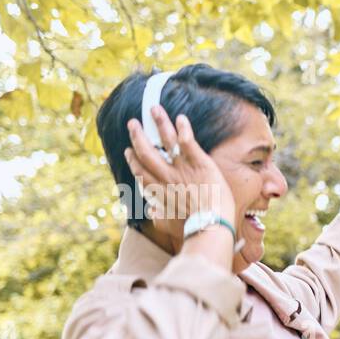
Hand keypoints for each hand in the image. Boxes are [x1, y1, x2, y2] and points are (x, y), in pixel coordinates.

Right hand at [124, 106, 235, 251]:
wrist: (211, 227)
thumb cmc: (192, 229)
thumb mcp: (170, 225)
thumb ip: (158, 216)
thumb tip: (151, 210)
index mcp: (158, 191)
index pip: (140, 171)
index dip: (133, 159)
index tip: (128, 151)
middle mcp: (166, 176)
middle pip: (146, 151)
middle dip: (138, 135)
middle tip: (133, 123)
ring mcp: (182, 168)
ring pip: (166, 140)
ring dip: (159, 122)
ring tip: (154, 108)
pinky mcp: (200, 163)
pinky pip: (188, 141)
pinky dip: (183, 128)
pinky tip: (180, 117)